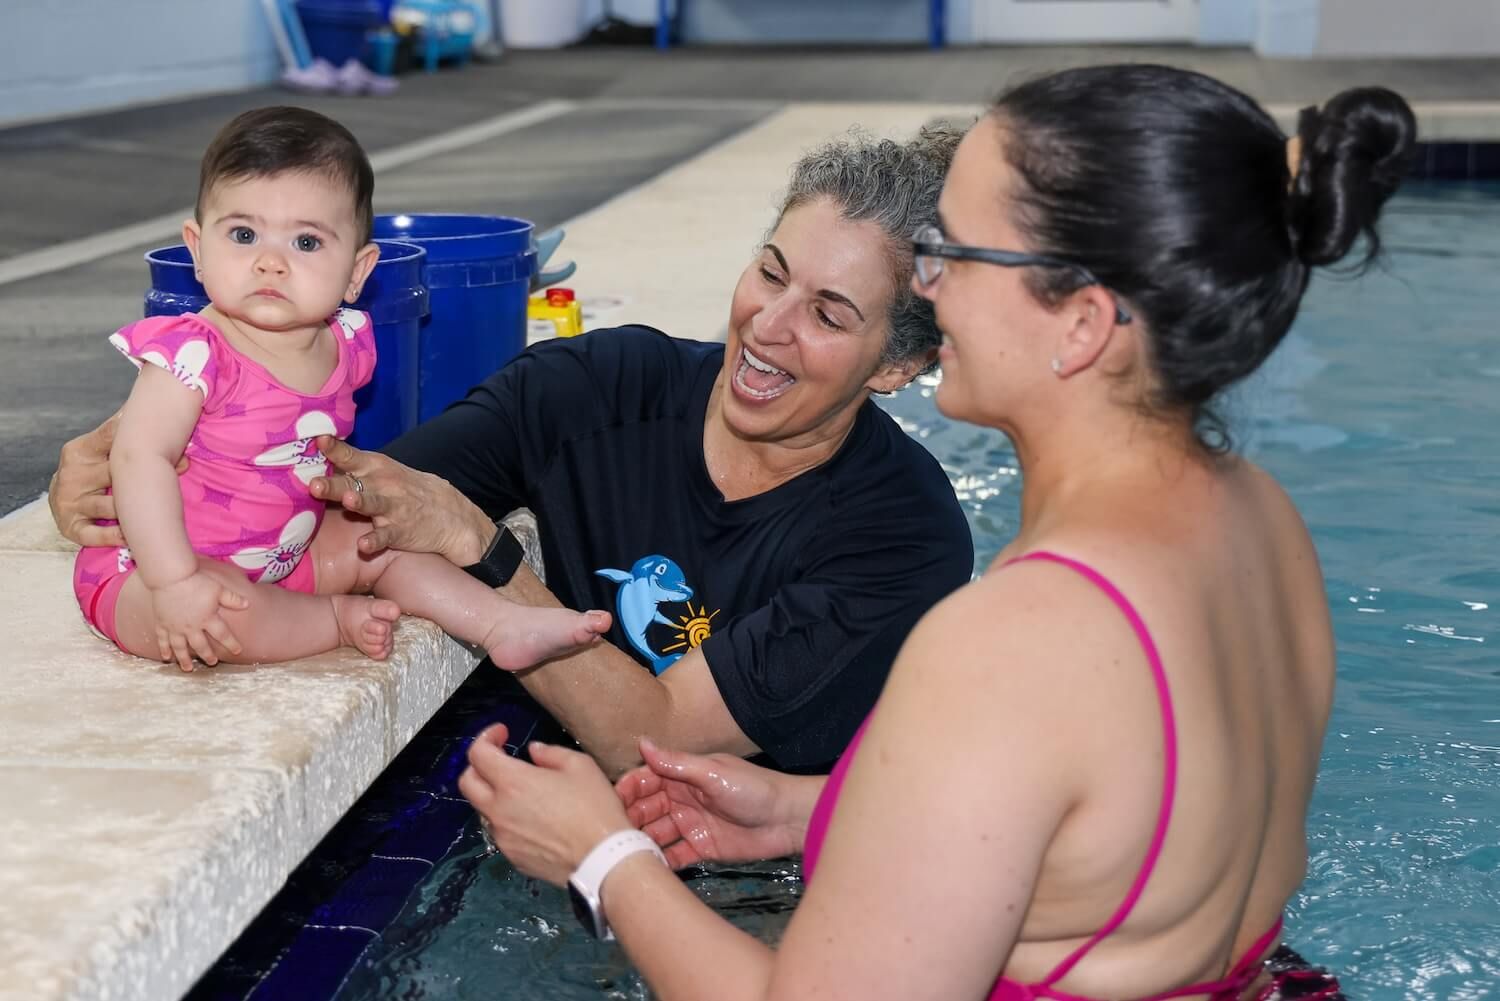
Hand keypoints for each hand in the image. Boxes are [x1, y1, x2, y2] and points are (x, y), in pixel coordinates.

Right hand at [49, 413, 187, 547]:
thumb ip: (120, 430)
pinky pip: (94, 535)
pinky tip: (133, 535)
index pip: (112, 441)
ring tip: (159, 504)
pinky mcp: (70, 527)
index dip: (145, 443)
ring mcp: (70, 502)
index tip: (176, 447)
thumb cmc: (92, 467)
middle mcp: (72, 476)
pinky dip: (114, 536)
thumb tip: (143, 406)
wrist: (60, 498)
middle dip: (148, 477)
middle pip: (115, 474)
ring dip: (134, 507)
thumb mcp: (99, 446)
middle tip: (180, 472)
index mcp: (79, 451)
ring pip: (108, 506)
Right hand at [149, 570, 248, 671]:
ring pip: (180, 648)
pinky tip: (166, 658)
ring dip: (184, 659)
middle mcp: (192, 627)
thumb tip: (248, 604)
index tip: (238, 651)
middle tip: (212, 663)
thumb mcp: (219, 589)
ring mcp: (175, 627)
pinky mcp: (162, 624)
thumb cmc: (196, 581)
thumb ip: (232, 599)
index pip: (223, 635)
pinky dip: (164, 650)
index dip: (231, 644)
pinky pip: (162, 640)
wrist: (171, 577)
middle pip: (201, 646)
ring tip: (188, 669)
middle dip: (208, 656)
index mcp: (207, 619)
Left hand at [309, 436, 489, 563]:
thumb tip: (314, 459)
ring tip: (349, 501)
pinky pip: (385, 537)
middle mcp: (383, 485)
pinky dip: (375, 541)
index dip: (334, 449)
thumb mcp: (385, 472)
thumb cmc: (407, 490)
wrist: (451, 516)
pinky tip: (364, 546)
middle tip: (314, 484)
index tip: (318, 440)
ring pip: (372, 505)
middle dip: (334, 484)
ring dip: (360, 503)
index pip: (351, 456)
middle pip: (353, 483)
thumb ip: (354, 468)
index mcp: (376, 467)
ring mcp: (392, 509)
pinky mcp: (400, 532)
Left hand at [458, 724, 631, 886]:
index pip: (478, 754)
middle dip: (478, 765)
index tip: (503, 733)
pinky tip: (534, 821)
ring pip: (483, 810)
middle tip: (500, 759)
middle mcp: (498, 810)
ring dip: (494, 796)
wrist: (602, 860)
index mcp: (512, 783)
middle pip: (467, 783)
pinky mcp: (512, 858)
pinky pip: (501, 833)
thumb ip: (550, 753)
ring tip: (522, 793)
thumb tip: (533, 752)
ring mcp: (503, 838)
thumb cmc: (594, 808)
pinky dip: (509, 820)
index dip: (486, 738)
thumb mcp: (581, 766)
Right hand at [615, 738, 804, 868]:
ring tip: (623, 853)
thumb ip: (677, 762)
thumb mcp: (713, 772)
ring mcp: (690, 824)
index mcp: (683, 775)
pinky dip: (660, 860)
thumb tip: (642, 742)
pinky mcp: (701, 847)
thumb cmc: (754, 789)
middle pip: (646, 808)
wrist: (789, 819)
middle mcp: (682, 798)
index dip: (626, 790)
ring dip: (641, 841)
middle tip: (611, 834)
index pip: (645, 779)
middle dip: (629, 818)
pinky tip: (646, 867)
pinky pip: (674, 855)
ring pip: (656, 832)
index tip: (608, 803)